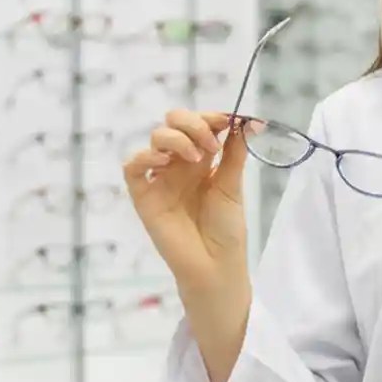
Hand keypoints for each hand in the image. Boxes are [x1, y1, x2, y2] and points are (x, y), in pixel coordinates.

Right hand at [123, 110, 248, 286]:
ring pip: (156, 139)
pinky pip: (133, 167)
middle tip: (210, 144)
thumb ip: (235, 152)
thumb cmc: (226, 229)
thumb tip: (248, 122)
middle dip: (192, 123)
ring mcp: (160, 178)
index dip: (209, 117)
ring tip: (195, 157)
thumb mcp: (233, 185)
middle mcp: (179, 164)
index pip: (198, 124)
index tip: (226, 121)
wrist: (215, 265)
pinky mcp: (144, 197)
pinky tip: (164, 162)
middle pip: (173, 123)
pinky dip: (145, 157)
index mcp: (202, 160)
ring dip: (176, 138)